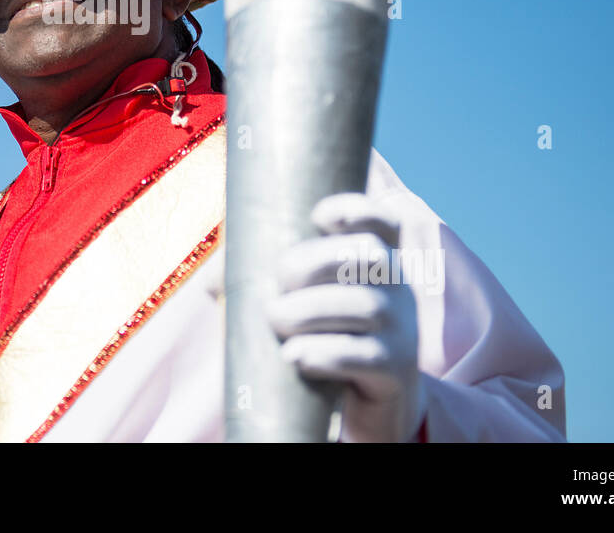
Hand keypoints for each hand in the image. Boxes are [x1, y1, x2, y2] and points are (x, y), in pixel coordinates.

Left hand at [265, 191, 425, 441]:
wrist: (373, 403)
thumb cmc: (329, 338)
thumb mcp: (306, 303)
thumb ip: (264, 283)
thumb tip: (210, 283)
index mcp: (377, 263)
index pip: (384, 222)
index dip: (357, 209)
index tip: (318, 216)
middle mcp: (397, 289)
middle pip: (369, 257)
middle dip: (317, 261)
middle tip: (280, 279)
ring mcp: (403, 331)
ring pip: (366, 306)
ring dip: (311, 310)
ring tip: (275, 319)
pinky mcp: (396, 372)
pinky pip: (365, 356)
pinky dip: (324, 353)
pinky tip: (294, 356)